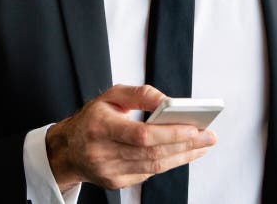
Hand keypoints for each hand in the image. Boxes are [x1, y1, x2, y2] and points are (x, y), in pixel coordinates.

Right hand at [45, 84, 216, 191]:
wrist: (68, 149)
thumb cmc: (92, 119)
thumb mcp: (110, 96)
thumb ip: (140, 94)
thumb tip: (167, 101)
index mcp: (99, 126)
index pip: (141, 134)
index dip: (170, 133)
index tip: (194, 127)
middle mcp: (102, 152)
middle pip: (152, 153)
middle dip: (185, 144)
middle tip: (208, 136)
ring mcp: (109, 171)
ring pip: (154, 166)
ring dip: (182, 156)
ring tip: (202, 145)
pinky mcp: (115, 182)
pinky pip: (148, 173)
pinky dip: (169, 163)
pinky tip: (183, 153)